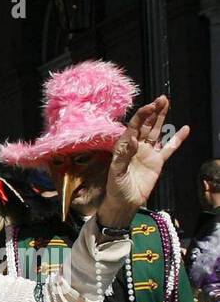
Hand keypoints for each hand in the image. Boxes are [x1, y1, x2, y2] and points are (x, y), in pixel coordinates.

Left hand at [99, 96, 189, 228]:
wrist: (125, 203)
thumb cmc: (116, 188)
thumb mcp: (116, 172)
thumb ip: (124, 155)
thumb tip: (132, 139)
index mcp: (124, 147)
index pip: (133, 127)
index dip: (142, 115)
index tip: (150, 106)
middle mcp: (136, 146)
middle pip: (146, 125)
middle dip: (153, 111)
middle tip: (162, 98)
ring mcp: (148, 152)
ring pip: (156, 131)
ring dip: (161, 118)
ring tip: (167, 103)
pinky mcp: (157, 161)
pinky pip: (169, 147)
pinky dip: (177, 138)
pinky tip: (184, 128)